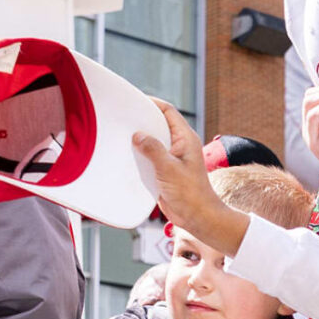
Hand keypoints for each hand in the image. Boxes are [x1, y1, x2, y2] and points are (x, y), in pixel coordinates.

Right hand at [131, 99, 248, 256]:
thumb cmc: (190, 193)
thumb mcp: (169, 169)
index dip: (152, 103)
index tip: (134, 101)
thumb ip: (153, 150)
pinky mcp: (165, 170)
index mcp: (186, 138)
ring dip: (139, 140)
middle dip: (142, 121)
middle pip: (158, 124)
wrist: (197, 217)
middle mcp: (180, 145)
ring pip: (153, 141)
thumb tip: (138, 135)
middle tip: (122, 118)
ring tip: (120, 135)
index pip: (168, 111)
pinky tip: (126, 156)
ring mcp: (172, 158)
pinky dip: (139, 156)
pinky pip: (150, 157)